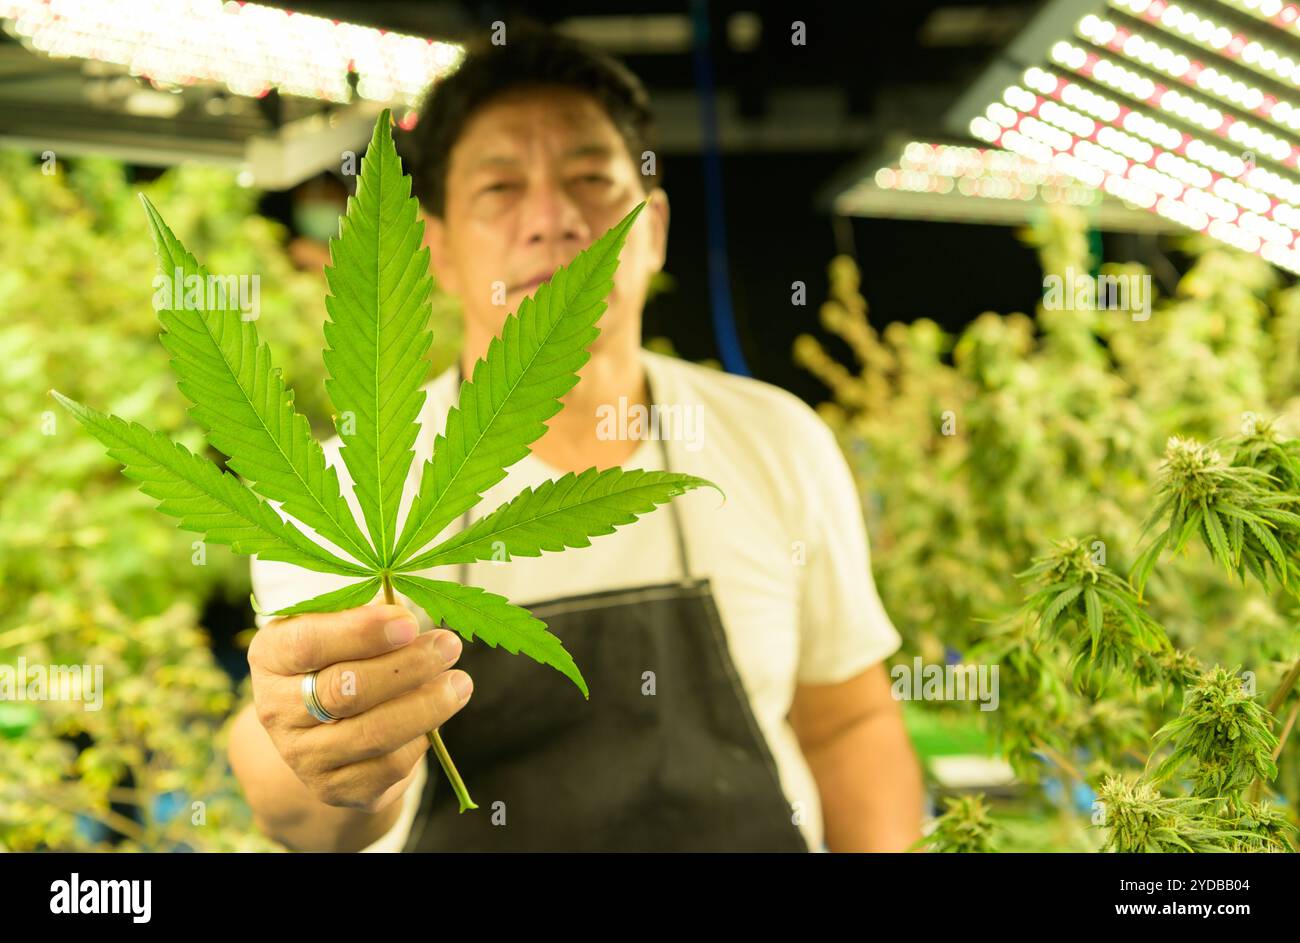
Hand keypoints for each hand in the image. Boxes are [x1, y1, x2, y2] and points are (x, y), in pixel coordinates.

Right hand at [246, 603, 472, 812]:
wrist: (326, 733)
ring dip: (426, 705)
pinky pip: (389, 765)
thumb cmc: (341, 659)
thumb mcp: (340, 629)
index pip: (307, 643)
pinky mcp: (335, 789)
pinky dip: (420, 738)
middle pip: (345, 689)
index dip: (361, 632)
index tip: (409, 622)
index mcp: (270, 656)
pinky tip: (435, 716)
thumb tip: (405, 614)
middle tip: (448, 646)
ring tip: (459, 682)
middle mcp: (275, 710)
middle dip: (407, 666)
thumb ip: (366, 616)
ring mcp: (302, 756)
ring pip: (373, 733)